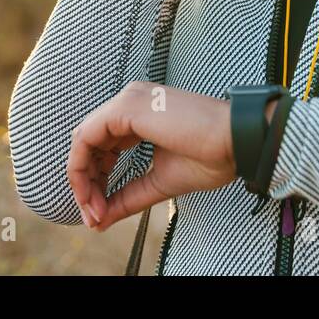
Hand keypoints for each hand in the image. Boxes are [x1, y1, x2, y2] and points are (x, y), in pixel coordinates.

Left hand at [67, 81, 235, 231]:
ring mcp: (128, 100)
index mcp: (141, 112)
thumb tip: (100, 218)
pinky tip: (92, 194)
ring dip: (83, 179)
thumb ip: (128, 197)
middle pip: (89, 143)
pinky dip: (82, 169)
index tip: (102, 211)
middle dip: (86, 182)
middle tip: (95, 215)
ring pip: (83, 140)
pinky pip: (86, 138)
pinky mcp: (126, 107)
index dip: (96, 180)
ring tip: (94, 209)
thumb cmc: (211, 155)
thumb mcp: (159, 181)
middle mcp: (131, 101)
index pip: (102, 145)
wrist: (235, 141)